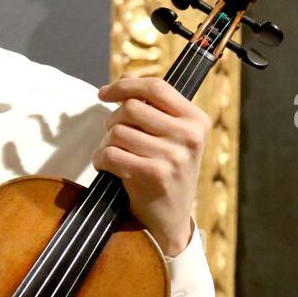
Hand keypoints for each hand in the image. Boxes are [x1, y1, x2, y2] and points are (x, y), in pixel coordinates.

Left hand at [94, 76, 209, 256]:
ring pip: (118, 131)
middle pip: (130, 108)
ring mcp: (173, 156)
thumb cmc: (167, 173)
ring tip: (114, 155)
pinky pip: (111, 154)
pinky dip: (101, 160)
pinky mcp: (153, 175)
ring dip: (106, 143)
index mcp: (196, 120)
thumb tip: (127, 76)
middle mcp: (189, 136)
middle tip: (113, 137)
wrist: (171, 220)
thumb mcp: (171, 137)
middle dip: (112, 121)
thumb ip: (153, 107)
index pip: (156, 88)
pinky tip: (107, 167)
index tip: (104, 93)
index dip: (125, 86)